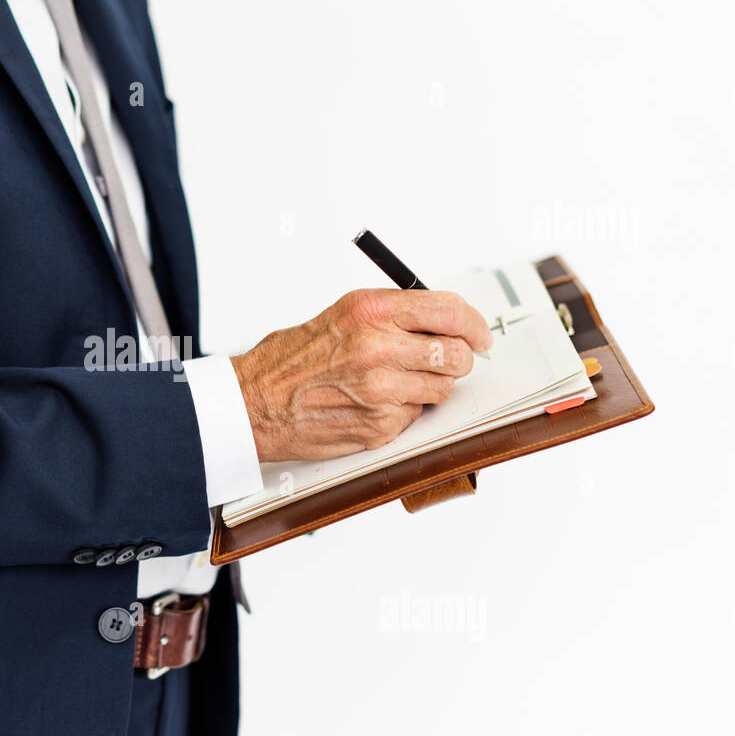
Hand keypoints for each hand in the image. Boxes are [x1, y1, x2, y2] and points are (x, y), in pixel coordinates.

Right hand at [230, 289, 493, 462]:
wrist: (256, 402)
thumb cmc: (292, 359)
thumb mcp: (342, 314)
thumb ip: (394, 314)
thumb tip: (444, 321)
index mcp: (371, 311)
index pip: (449, 310)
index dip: (473, 323)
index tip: (478, 333)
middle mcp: (378, 348)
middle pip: (457, 354)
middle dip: (456, 358)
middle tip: (442, 360)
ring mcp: (381, 390)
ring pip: (442, 388)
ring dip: (429, 386)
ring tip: (396, 382)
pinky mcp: (379, 425)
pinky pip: (416, 415)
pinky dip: (403, 410)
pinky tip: (375, 403)